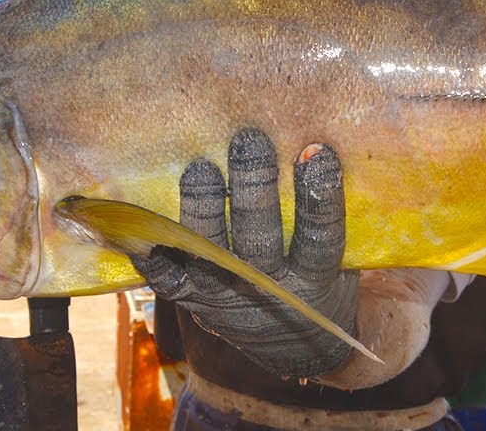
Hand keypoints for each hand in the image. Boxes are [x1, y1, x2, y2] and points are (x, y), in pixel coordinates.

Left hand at [131, 128, 358, 378]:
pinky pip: (165, 279)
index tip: (316, 152)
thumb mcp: (342, 260)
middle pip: (258, 239)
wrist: (288, 344)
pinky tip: (144, 223)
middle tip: (250, 141)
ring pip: (209, 252)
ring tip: (202, 168)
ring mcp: (224, 296)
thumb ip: (327, 217)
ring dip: (204, 207)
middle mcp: (267, 290)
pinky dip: (151, 253)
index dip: (318, 198)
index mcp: (313, 280)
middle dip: (253, 187)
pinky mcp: (192, 301)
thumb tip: (318, 147)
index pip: (319, 237)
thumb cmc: (320, 281)